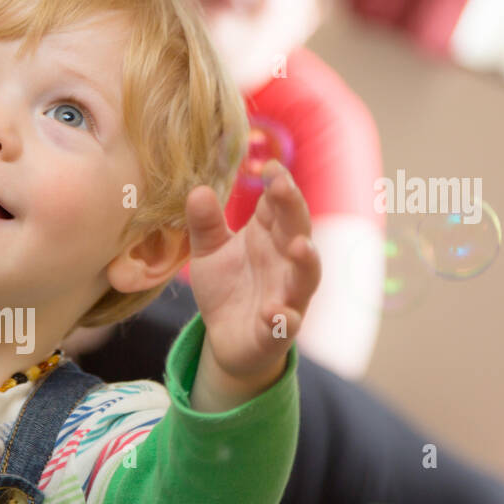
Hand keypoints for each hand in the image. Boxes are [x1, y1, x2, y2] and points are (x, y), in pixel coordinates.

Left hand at [185, 160, 321, 384]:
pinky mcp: (278, 330)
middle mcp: (285, 261)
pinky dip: (284, 318)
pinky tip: (273, 312)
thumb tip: (198, 190)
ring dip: (306, 261)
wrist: (227, 338)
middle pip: (297, 230)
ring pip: (305, 276)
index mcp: (270, 235)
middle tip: (283, 187)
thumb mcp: (208, 252)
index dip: (278, 184)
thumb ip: (205, 224)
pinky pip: (286, 323)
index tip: (269, 165)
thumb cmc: (227, 287)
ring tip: (299, 247)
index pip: (279, 204)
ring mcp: (288, 295)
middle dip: (293, 208)